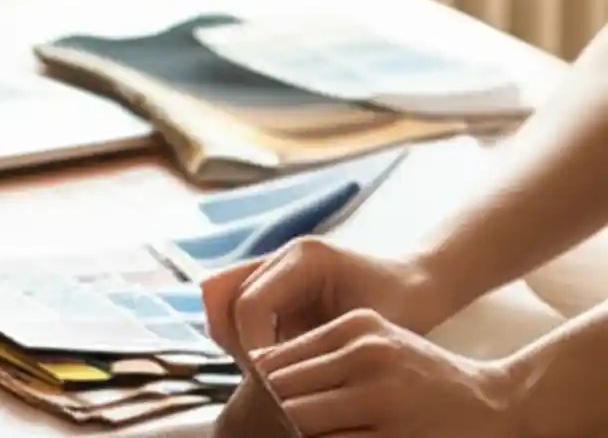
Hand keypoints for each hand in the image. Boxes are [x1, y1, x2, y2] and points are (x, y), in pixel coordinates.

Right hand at [201, 238, 448, 355]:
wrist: (421, 283)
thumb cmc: (405, 302)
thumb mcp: (369, 327)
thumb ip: (322, 346)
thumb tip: (280, 377)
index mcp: (304, 257)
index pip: (249, 302)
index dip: (252, 346)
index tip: (271, 383)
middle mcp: (280, 257)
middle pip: (222, 297)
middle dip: (237, 343)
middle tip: (266, 379)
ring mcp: (272, 269)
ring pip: (221, 304)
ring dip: (234, 341)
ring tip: (268, 373)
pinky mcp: (272, 287)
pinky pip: (236, 312)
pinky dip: (243, 339)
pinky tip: (275, 365)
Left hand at [253, 309, 519, 437]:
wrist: (497, 404)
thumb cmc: (422, 375)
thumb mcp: (377, 341)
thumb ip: (324, 349)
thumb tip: (259, 369)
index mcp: (358, 328)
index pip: (279, 359)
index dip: (261, 386)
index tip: (258, 402)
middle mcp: (369, 356)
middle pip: (284, 391)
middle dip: (271, 411)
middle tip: (262, 425)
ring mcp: (383, 398)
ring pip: (302, 421)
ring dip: (292, 432)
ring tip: (292, 432)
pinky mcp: (395, 436)